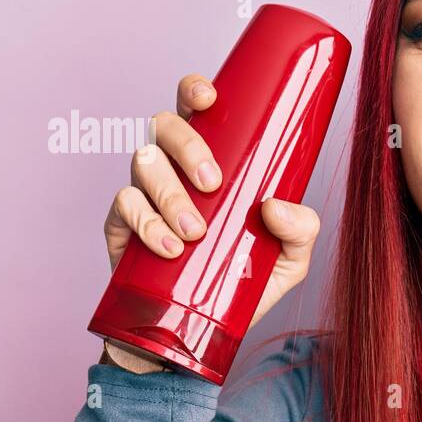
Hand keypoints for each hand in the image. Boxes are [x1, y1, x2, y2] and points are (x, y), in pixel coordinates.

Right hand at [101, 73, 321, 338]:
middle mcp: (174, 167)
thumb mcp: (289, 259)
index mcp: (213, 158)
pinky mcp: (121, 225)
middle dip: (187, 146)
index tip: (209, 98)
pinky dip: (147, 224)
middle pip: (164, 125)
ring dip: (170, 193)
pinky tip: (169, 248)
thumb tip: (275, 207)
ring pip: (142, 162)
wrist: (202, 331)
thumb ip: (300, 231)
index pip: (195, 107)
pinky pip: (124, 206)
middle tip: (213, 183)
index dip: (194, 90)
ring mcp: (144, 192)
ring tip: (195, 232)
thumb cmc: (245, 281)